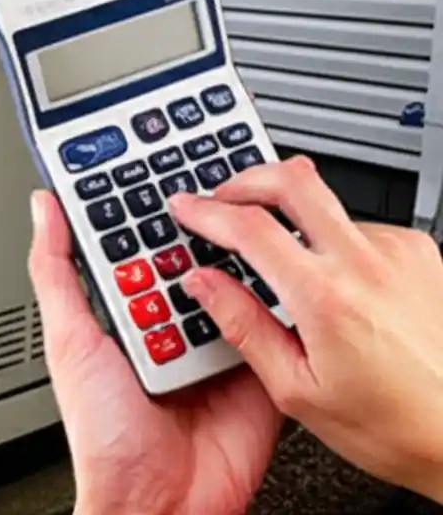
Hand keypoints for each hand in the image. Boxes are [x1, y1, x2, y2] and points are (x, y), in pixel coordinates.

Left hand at [28, 190, 281, 514]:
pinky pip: (273, 322)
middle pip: (191, 253)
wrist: (158, 504)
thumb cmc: (104, 439)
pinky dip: (276, 301)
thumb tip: (44, 207)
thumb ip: (57, 273)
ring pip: (234, 278)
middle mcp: (171, 320)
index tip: (151, 162)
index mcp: (125, 311)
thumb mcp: (68, 342)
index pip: (137, 242)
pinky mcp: (257, 365)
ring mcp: (215, 340)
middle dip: (198, 224)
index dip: (144, 206)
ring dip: (238, 256)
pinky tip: (272, 271)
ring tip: (237, 221)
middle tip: (204, 188)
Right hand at [169, 156, 442, 501]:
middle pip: (293, 180)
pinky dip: (332, 241)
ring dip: (292, 219)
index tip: (185, 207)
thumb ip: (243, 326)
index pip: (250, 227)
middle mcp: (367, 264)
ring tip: (279, 256)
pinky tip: (329, 276)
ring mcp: (399, 253)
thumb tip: (204, 285)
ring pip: (326, 205)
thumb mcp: (295, 390)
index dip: (206, 211)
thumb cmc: (393, 425)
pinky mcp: (420, 254)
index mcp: (326, 298)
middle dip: (245, 179)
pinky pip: (359, 227)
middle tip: (221, 197)